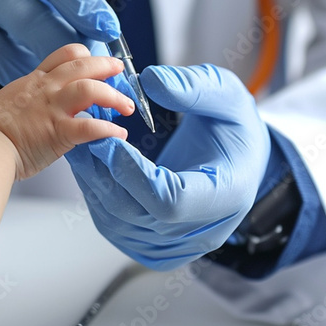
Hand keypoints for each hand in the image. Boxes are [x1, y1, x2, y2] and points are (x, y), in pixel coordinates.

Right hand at [0, 44, 134, 179]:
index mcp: (34, 81)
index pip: (64, 56)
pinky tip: (119, 134)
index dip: (84, 56)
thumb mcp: (4, 103)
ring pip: (91, 89)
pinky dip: (108, 129)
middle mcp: (46, 90)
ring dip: (114, 97)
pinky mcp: (59, 132)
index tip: (94, 61)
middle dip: (105, 66)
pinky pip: (90, 126)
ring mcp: (53, 109)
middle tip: (119, 70)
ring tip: (127, 106)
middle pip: (83, 65)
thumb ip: (23, 102)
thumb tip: (26, 111)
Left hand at [65, 64, 270, 270]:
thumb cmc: (235, 129)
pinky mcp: (155, 243)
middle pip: (139, 216)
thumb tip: (150, 82)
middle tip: (87, 136)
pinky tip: (93, 167)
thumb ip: (193, 87)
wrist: (240, 158)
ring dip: (95, 185)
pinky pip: (116, 228)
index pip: (172, 201)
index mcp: (226, 194)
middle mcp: (202, 228)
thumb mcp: (225, 94)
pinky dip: (98, 198)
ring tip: (84, 147)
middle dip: (106, 174)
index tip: (112, 141)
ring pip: (120, 225)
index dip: (135, 174)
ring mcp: (178, 243)